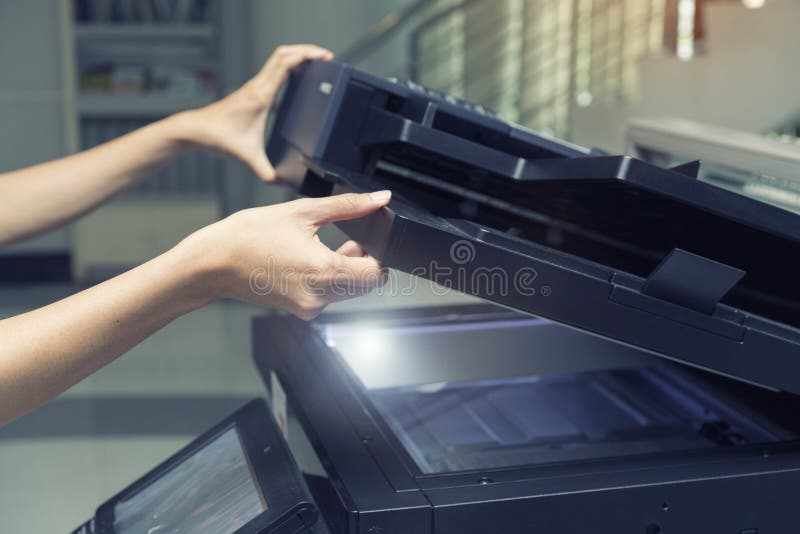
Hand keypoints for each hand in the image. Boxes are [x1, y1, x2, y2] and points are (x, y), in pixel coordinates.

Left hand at [183, 44, 333, 182]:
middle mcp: (258, 85)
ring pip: (279, 58)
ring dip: (298, 54)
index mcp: (261, 95)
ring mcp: (255, 85)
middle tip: (327, 56)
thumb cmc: (218, 137)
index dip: (306, 55)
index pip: (285, 64)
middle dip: (307, 50)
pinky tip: (298, 74)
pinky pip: (274, 69)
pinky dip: (289, 65)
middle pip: (285, 54)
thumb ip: (265, 171)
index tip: (325, 57)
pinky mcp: (253, 90)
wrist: (196, 129)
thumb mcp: (246, 156)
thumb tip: (280, 183)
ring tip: (317, 61)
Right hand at [183, 191, 390, 318]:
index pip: (377, 274)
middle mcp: (319, 297)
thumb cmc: (249, 235)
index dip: (382, 255)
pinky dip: (331, 277)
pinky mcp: (302, 310)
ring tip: (328, 244)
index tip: (374, 239)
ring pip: (350, 291)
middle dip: (366, 262)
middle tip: (354, 238)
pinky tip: (315, 257)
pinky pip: (331, 295)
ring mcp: (309, 307)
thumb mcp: (302, 211)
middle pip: (367, 284)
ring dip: (349, 269)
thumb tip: (379, 199)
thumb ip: (347, 205)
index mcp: (323, 272)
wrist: (213, 262)